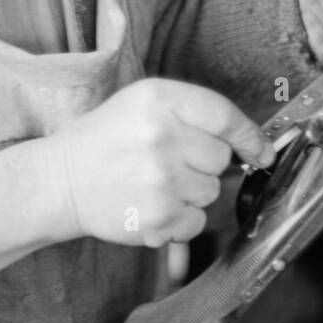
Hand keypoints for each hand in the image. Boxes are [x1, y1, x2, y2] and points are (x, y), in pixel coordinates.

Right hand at [49, 78, 275, 247]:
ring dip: (192, 193)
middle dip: (203, 164)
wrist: (61, 181)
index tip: (261, 151)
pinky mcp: (157, 218)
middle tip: (168, 162)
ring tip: (154, 184)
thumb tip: (253, 143)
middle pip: (220, 159)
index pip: (224, 117)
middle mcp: (161, 137)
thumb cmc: (108, 139)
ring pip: (211, 192)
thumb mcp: (144, 103)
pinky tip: (151, 205)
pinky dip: (180, 220)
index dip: (250, 136)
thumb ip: (194, 114)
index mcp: (159, 99)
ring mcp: (160, 180)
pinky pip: (196, 222)